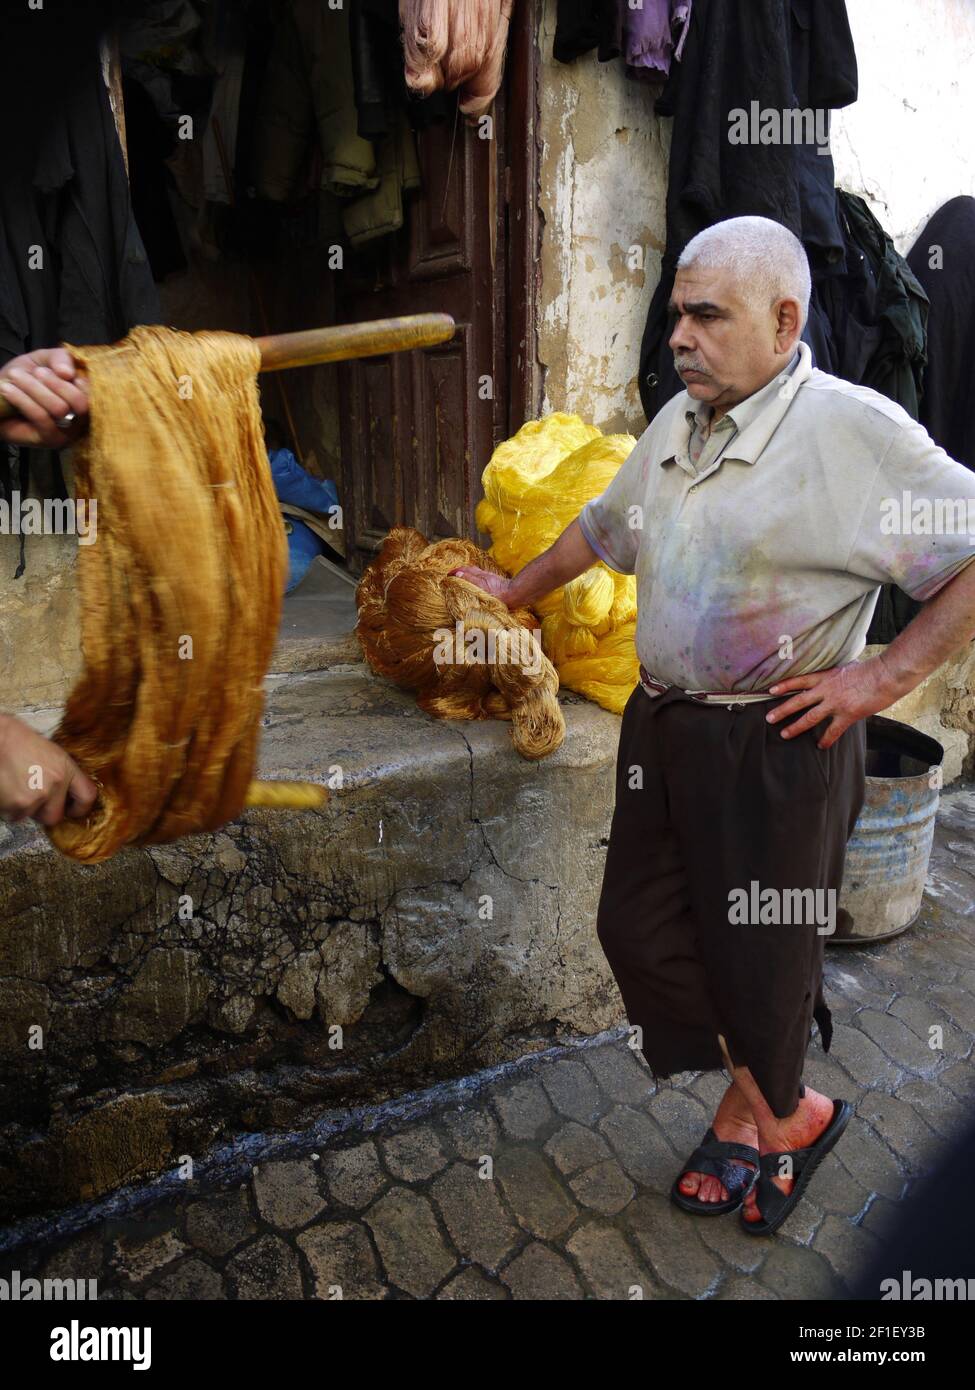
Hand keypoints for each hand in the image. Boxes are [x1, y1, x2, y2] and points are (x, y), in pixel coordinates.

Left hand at [0, 348, 89, 447]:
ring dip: (34, 388)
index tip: (57, 369)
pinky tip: (9, 389)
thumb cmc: (23, 378)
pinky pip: (41, 418)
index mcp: (83, 397)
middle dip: (56, 383)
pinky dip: (23, 400)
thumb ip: (60, 357)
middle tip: (37, 372)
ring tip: (16, 376)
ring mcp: (67, 432)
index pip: (93, 392)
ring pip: (59, 409)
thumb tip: (68, 373)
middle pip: (81, 403)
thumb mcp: (43, 360)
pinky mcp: (49, 440)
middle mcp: (81, 418)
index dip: (78, 379)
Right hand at [0, 713, 98, 826]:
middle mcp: (56, 783)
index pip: (87, 796)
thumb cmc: (20, 741)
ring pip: (30, 816)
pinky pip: (13, 815)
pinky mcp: (19, 803)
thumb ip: (61, 775)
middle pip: (54, 816)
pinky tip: (6, 790)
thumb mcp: (51, 754)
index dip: (79, 808)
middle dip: (42, 812)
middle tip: (32, 801)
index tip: (72, 811)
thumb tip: (64, 795)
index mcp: (67, 768)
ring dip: (21, 807)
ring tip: (14, 787)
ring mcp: (38, 795)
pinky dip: (7, 807)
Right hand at [448, 565, 513, 604]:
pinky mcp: (494, 583)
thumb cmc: (499, 592)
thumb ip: (470, 579)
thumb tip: (458, 574)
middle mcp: (484, 575)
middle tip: (452, 575)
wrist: (514, 595)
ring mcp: (490, 579)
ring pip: (476, 573)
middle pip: (470, 570)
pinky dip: (474, 578)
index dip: (456, 571)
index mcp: (480, 576)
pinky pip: (481, 578)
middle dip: (460, 570)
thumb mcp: (482, 586)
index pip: (465, 570)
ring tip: (461, 577)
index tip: (448, 575)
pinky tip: (475, 583)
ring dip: (467, 573)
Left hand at [765, 658, 900, 748]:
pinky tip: (820, 746)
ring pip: (810, 717)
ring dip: (796, 727)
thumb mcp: (847, 666)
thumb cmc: (871, 669)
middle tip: (769, 718)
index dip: (784, 685)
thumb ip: (836, 674)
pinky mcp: (847, 715)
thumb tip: (834, 676)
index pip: (799, 680)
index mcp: (826, 676)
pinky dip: (826, 739)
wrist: (886, 675)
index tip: (770, 690)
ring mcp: (836, 703)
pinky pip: (832, 731)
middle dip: (782, 710)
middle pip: (798, 701)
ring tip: (784, 734)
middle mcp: (826, 690)